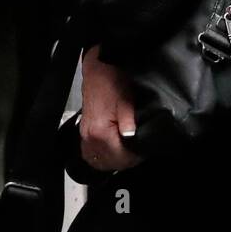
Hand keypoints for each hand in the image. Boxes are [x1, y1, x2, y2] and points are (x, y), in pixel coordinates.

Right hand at [79, 45, 143, 172]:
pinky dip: (104, 155)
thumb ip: (129, 123)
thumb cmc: (113, 81)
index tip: (145, 151)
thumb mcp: (127, 101)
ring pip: (99, 161)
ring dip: (116, 160)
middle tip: (140, 152)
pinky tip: (116, 150)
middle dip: (127, 160)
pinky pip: (92, 153)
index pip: (120, 158)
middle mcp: (89, 137)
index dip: (136, 157)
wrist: (100, 69)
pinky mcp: (85, 131)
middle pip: (109, 163)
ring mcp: (85, 135)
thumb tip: (132, 139)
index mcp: (100, 132)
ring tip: (130, 152)